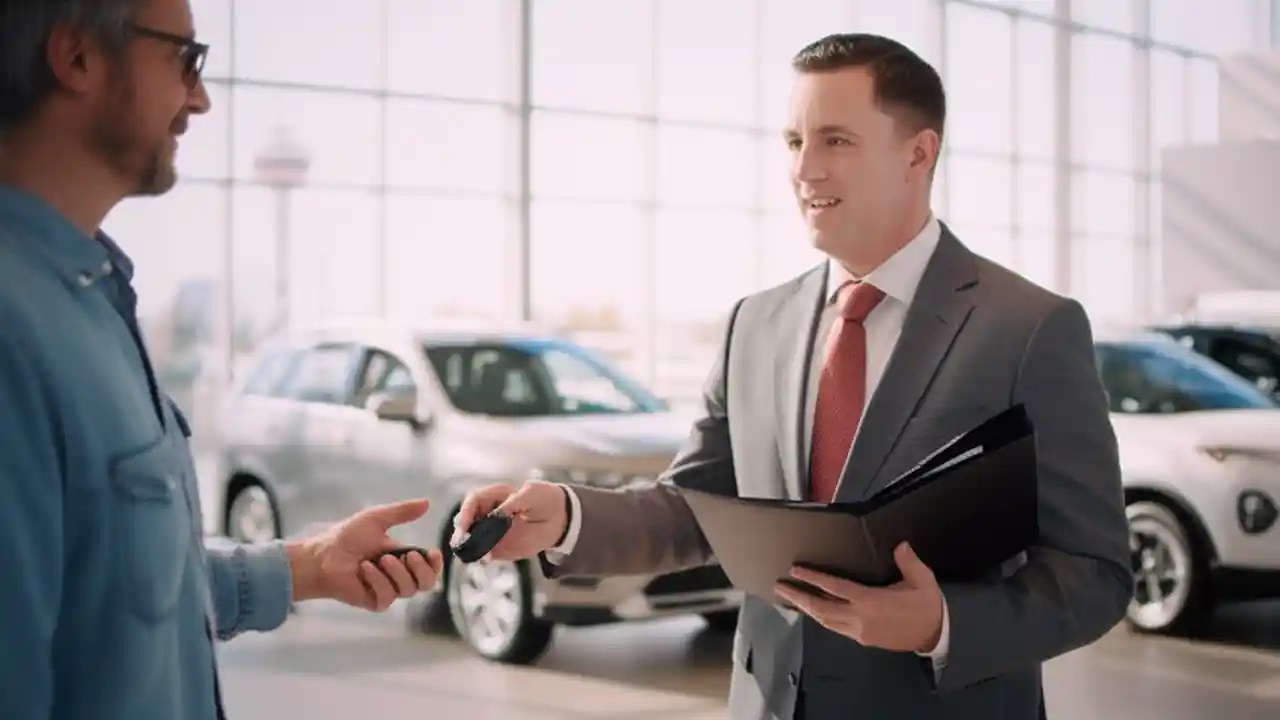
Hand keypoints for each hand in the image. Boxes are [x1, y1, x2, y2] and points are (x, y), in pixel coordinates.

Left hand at [287, 498, 444, 611]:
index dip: (435, 564)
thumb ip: (402, 512)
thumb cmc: (347, 537)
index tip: (433, 553)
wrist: (322, 556)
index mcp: (403, 558)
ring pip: (408, 590)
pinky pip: (387, 597)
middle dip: (421, 570)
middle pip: (426, 584)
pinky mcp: (374, 602)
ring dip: (397, 573)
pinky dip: (378, 581)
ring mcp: (387, 591)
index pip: (429, 568)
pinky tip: (365, 569)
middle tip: (409, 556)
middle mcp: (398, 576)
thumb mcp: (376, 519)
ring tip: (381, 559)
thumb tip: (427, 502)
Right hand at [453, 481, 567, 560]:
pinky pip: (490, 553)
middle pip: (467, 522)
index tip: (463, 525)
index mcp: (495, 496)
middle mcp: (489, 514)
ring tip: (474, 552)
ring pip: (474, 540)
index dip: (465, 512)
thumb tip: (495, 516)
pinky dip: (485, 556)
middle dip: (462, 532)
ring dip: (471, 546)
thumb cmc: (543, 498)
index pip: (472, 501)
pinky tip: (485, 558)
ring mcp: (494, 532)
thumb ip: (511, 505)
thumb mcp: (529, 494)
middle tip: (462, 542)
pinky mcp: (503, 547)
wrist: (562, 515)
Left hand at [774, 542, 943, 653]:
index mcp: (872, 601)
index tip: (796, 570)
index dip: (814, 579)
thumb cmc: (927, 606)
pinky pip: (835, 628)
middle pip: (821, 608)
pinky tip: (814, 611)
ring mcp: (860, 631)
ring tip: (792, 597)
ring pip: (825, 621)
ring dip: (807, 608)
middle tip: (781, 586)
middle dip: (799, 596)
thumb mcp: (922, 580)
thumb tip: (899, 545)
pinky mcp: (863, 639)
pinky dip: (821, 618)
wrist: (935, 635)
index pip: (835, 588)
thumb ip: (908, 561)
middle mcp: (861, 618)